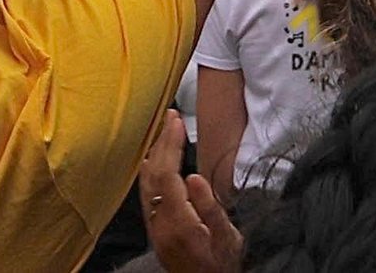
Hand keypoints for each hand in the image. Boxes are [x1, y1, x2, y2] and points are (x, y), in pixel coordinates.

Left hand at [135, 114, 239, 272]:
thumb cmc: (226, 268)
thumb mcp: (229, 240)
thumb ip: (211, 208)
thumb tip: (194, 176)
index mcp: (179, 224)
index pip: (168, 174)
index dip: (171, 144)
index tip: (176, 120)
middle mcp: (160, 226)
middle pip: (154, 175)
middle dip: (161, 143)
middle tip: (170, 116)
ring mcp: (155, 231)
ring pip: (146, 185)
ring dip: (154, 155)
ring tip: (162, 132)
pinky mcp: (156, 234)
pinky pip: (147, 196)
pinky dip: (151, 172)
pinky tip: (155, 163)